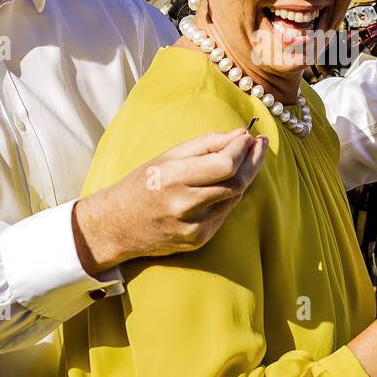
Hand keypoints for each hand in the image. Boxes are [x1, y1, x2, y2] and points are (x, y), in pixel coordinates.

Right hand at [72, 129, 267, 273]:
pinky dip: (230, 196)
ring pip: (234, 198)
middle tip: (260, 144)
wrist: (116, 226)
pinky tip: (228, 183)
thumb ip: (205, 144)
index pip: (225, 164)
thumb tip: (240, 135)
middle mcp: (185, 205)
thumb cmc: (141, 184)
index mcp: (174, 179)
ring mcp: (194, 227)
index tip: (249, 136)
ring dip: (245, 177)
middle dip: (253, 161)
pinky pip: (224, 214)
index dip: (242, 149)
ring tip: (249, 159)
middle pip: (237, 182)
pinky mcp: (199, 240)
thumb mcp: (167, 156)